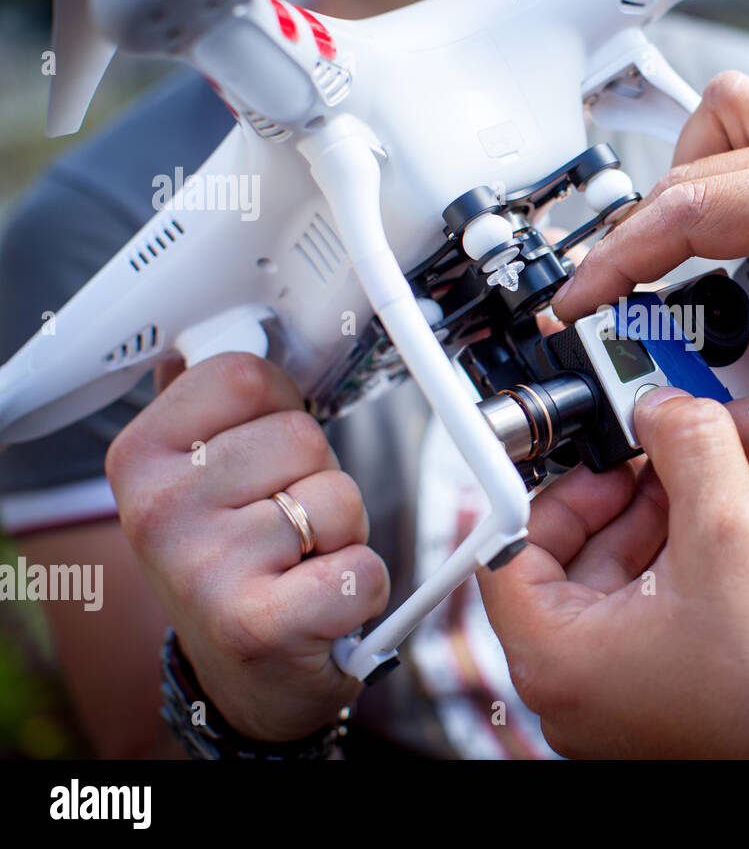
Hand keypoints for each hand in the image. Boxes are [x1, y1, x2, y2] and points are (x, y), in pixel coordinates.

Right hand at [105, 353, 388, 740]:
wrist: (245, 673)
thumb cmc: (234, 559)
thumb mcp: (199, 474)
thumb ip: (212, 401)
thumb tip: (242, 324)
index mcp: (139, 456)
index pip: (246, 374)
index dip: (283, 406)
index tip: (266, 450)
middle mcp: (158, 510)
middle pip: (303, 435)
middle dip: (317, 476)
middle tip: (284, 524)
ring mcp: (204, 569)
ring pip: (338, 496)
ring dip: (341, 531)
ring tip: (300, 562)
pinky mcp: (260, 624)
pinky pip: (361, 566)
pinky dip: (362, 586)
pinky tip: (320, 603)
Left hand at [477, 387, 748, 757]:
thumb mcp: (729, 536)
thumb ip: (691, 450)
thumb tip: (665, 406)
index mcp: (555, 658)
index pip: (508, 546)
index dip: (551, 485)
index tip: (588, 455)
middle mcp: (570, 683)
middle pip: (562, 558)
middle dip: (614, 495)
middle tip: (656, 457)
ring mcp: (609, 691)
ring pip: (606, 581)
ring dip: (647, 523)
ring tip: (697, 488)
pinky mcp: (650, 690)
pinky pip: (638, 610)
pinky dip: (667, 563)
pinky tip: (712, 532)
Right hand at [552, 71, 748, 476]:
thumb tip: (690, 435)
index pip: (685, 212)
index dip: (613, 262)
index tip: (573, 302)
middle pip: (690, 167)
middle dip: (638, 234)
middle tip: (621, 300)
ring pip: (725, 112)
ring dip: (687, 175)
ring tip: (684, 249)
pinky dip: (731, 155)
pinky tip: (739, 220)